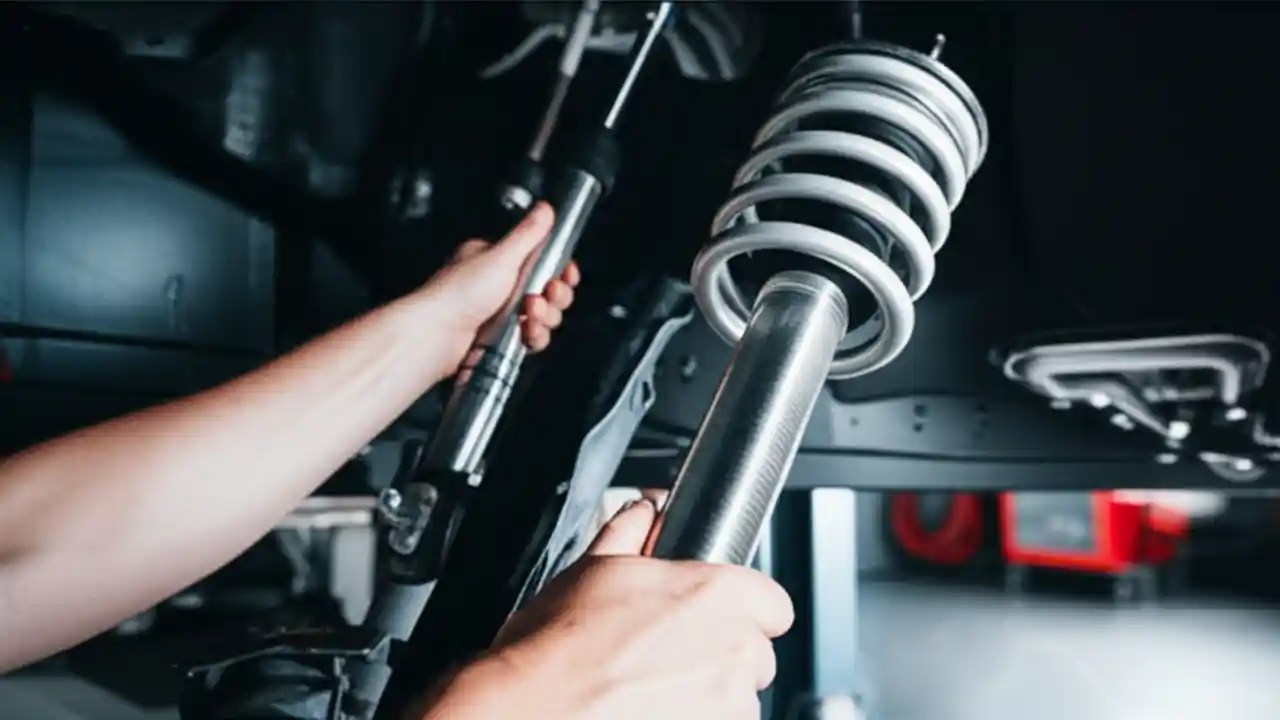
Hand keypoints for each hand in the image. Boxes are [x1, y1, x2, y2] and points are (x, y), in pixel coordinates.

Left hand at [419, 202, 579, 353]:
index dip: (559, 269)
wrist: (437, 335)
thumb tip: (545, 209)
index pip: (541, 261)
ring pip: (543, 316)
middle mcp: (499, 286)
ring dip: (544, 317)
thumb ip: (529, 234)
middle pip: (547, 290)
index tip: (564, 274)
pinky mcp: (502, 340)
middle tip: (547, 292)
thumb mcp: (501, 256)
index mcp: (497, 260)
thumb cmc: (458, 293)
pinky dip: (534, 336)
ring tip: (529, 313)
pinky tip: (525, 333)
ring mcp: (501, 315)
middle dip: (553, 295)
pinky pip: (531, 338)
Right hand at [425, 499, 793, 719]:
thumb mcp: (592, 571)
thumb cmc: (554, 652)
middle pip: (755, 653)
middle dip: (721, 653)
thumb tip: (644, 512)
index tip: (716, 615)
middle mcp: (733, 650)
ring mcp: (728, 706)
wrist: (529, 713)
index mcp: (714, 594)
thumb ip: (632, 532)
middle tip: (669, 653)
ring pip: (740, 699)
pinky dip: (695, 718)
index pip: (773, 602)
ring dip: (709, 694)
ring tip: (654, 688)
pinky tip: (653, 710)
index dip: (744, 608)